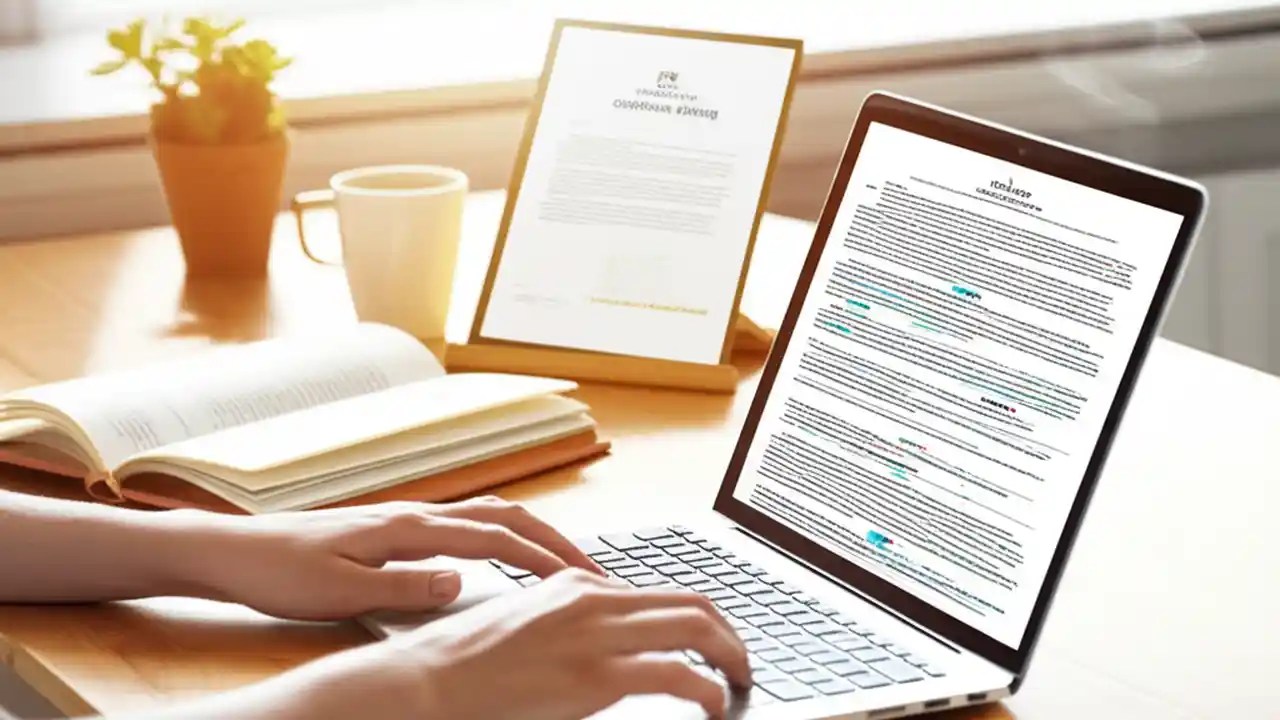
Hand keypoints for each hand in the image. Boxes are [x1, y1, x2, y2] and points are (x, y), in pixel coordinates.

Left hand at [190, 497, 602, 619]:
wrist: (235, 550)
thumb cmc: (281, 572)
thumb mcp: (338, 593)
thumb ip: (402, 588)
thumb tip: (462, 582)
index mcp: (407, 528)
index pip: (495, 536)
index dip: (544, 556)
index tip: (584, 578)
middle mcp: (415, 514)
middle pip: (504, 516)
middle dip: (554, 539)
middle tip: (595, 568)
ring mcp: (407, 517)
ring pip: (488, 514)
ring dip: (532, 534)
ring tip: (565, 562)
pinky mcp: (396, 528)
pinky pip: (466, 525)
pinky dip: (503, 535)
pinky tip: (505, 556)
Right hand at [288, 570, 751, 719]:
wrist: (427, 682)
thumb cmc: (467, 664)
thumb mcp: (526, 624)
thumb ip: (569, 621)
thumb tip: (608, 636)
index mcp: (578, 587)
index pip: (660, 593)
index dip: (699, 619)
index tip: (712, 644)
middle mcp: (594, 600)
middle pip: (691, 601)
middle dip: (728, 632)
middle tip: (741, 661)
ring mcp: (597, 635)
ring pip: (695, 627)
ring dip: (730, 655)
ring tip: (737, 682)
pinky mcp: (596, 676)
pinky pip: (678, 674)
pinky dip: (709, 689)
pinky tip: (713, 706)